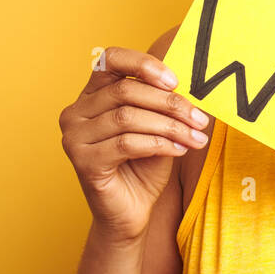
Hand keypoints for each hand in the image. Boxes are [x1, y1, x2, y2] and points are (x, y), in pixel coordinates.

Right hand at [58, 46, 210, 243]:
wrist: (131, 213)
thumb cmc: (144, 167)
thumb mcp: (158, 127)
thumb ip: (163, 105)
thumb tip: (189, 86)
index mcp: (91, 95)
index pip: (110, 60)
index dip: (143, 64)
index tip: (176, 81)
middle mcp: (76, 112)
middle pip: (126, 91)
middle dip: (170, 103)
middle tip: (200, 119)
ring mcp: (74, 137)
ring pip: (128, 117)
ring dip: (170, 126)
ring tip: (196, 137)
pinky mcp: (82, 161)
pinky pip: (126, 143)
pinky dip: (159, 144)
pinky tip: (179, 149)